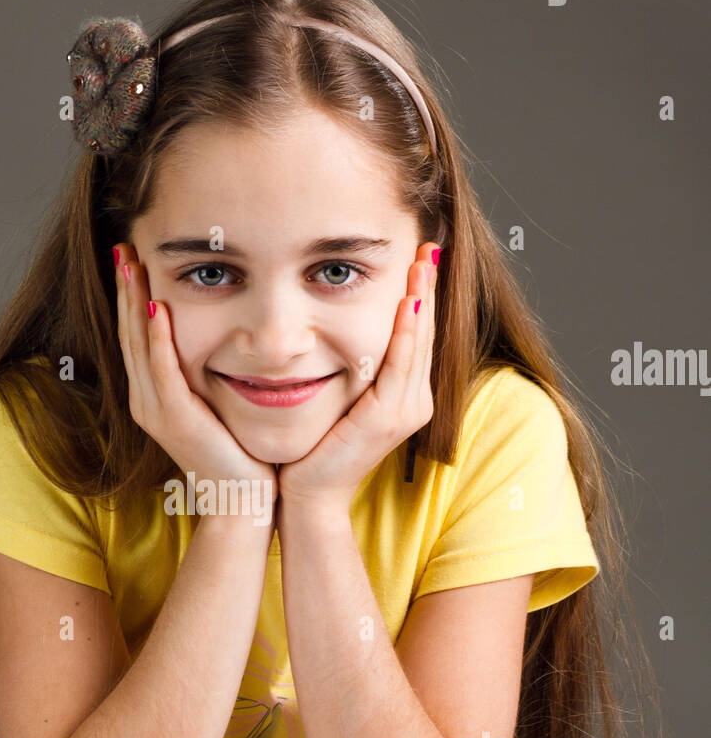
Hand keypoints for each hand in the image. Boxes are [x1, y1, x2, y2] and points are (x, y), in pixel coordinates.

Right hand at [114, 244, 279, 515]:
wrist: (241, 501)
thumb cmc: (238, 454)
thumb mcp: (217, 403)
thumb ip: (208, 373)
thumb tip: (223, 337)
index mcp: (153, 395)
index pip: (136, 334)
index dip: (131, 294)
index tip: (133, 256)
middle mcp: (145, 400)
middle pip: (129, 331)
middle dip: (126, 287)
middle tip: (124, 244)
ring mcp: (156, 409)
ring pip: (138, 344)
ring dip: (134, 300)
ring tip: (131, 262)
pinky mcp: (176, 418)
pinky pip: (163, 370)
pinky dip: (158, 339)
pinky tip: (156, 309)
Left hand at [277, 241, 438, 513]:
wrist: (307, 494)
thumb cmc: (314, 448)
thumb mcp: (338, 398)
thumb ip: (349, 368)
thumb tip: (336, 328)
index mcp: (404, 396)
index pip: (416, 334)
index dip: (421, 294)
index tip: (420, 255)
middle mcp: (413, 402)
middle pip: (424, 332)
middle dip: (428, 286)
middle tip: (430, 243)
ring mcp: (404, 411)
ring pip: (418, 343)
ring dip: (422, 298)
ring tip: (424, 260)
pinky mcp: (386, 418)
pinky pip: (400, 365)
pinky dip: (405, 332)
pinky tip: (409, 302)